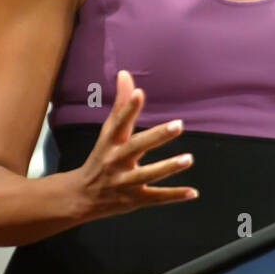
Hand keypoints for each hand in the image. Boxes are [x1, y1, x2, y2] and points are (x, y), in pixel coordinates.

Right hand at [71, 69, 198, 220]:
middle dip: (156, 136)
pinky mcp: (134, 200)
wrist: (81, 197)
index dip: (128, 108)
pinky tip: (193, 192)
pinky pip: (156, 197)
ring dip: (168, 167)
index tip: (138, 93)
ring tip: (189, 158)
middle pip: (135, 147)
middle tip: (179, 124)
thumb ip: (122, 105)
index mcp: (110, 142)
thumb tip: (125, 74)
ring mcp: (124, 182)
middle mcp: (115, 161)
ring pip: (147, 174)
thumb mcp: (108, 133)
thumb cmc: (101, 158)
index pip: (119, 122)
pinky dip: (174, 195)